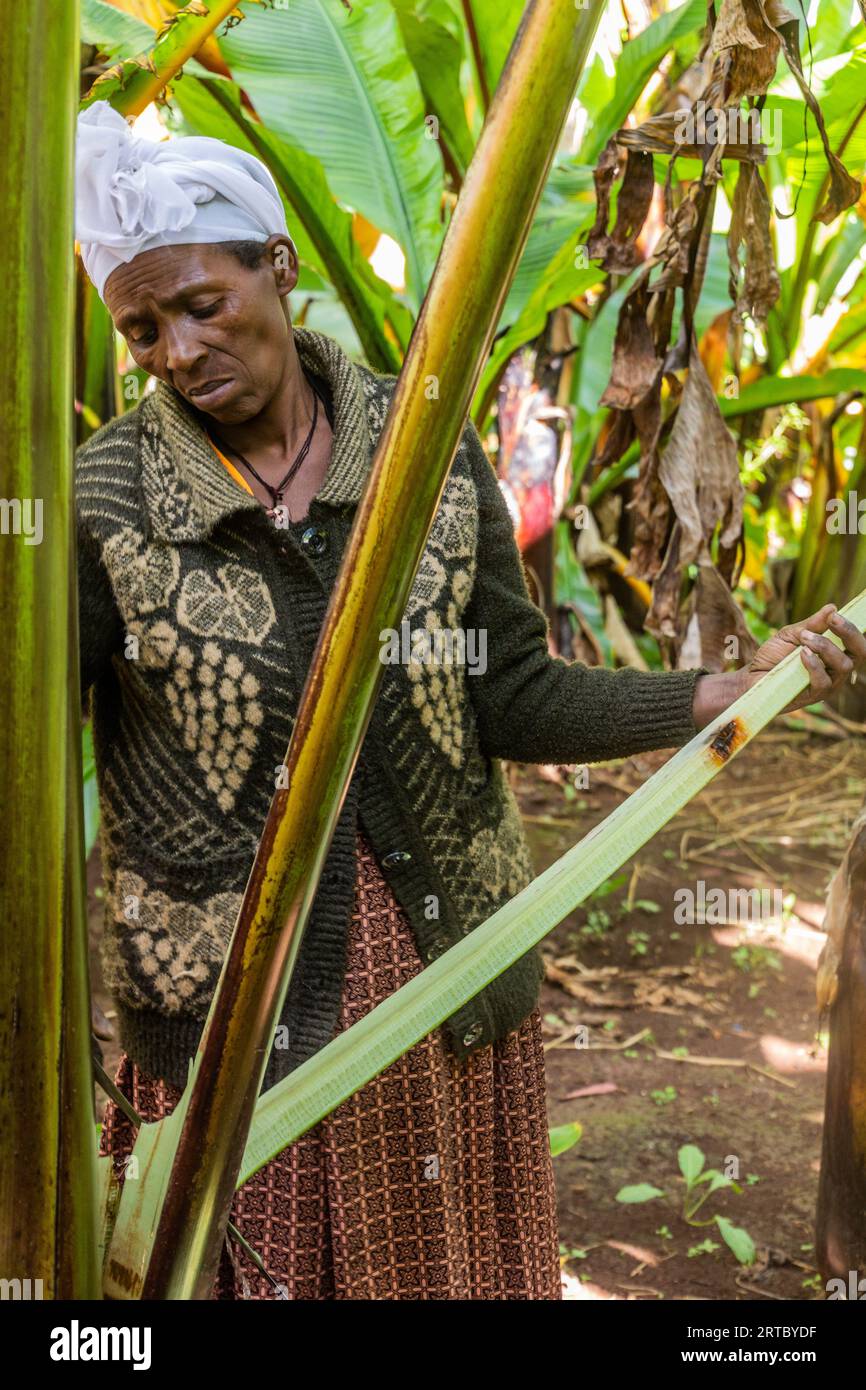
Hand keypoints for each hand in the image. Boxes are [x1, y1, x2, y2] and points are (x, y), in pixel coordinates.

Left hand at [692, 603, 865, 729]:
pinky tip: (802, 654)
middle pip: (860, 653)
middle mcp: (836, 670)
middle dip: (848, 634)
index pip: (857, 642)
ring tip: (805, 639)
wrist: (752, 676)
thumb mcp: (791, 634)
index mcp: (835, 654)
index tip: (836, 614)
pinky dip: (814, 665)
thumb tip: (833, 608)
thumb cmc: (774, 656)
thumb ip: (812, 624)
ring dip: (825, 647)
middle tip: (833, 620)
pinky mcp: (814, 697)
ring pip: (843, 666)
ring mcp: (828, 685)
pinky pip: (824, 682)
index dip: (853, 628)